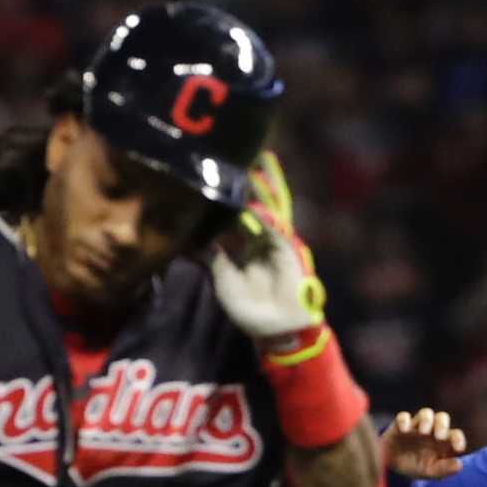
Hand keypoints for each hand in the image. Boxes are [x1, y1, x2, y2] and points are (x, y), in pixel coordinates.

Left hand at [208, 151, 328, 342]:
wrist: (274, 327)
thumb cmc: (248, 309)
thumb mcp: (223, 280)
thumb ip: (215, 258)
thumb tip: (200, 239)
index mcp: (241, 248)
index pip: (230, 218)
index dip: (222, 201)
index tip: (211, 179)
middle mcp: (257, 240)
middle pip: (250, 206)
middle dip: (246, 185)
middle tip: (238, 159)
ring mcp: (273, 242)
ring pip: (266, 210)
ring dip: (260, 189)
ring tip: (255, 165)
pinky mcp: (287, 248)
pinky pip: (276, 227)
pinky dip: (265, 215)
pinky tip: (255, 202)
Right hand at [384, 406, 465, 480]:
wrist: (391, 466)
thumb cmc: (416, 467)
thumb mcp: (430, 472)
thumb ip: (445, 469)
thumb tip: (459, 465)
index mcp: (443, 441)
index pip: (455, 434)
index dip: (459, 439)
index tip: (459, 448)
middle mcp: (431, 431)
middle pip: (442, 418)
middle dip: (442, 425)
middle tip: (440, 436)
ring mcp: (416, 426)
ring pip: (426, 413)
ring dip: (427, 420)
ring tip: (423, 431)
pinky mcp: (400, 426)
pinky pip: (403, 417)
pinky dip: (404, 420)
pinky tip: (404, 430)